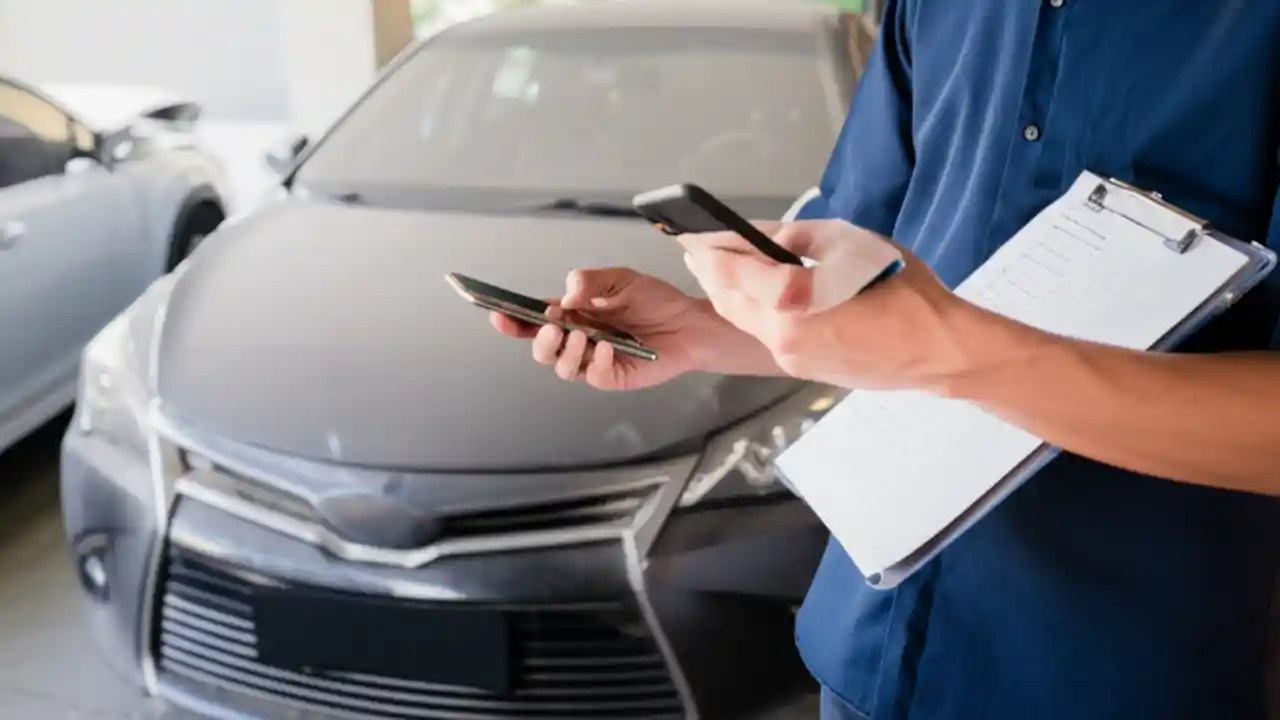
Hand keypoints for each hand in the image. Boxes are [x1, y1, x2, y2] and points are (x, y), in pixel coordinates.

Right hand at [490, 268, 778, 390]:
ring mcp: (594, 361)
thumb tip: (564, 294)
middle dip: (539, 341)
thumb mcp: (621, 280)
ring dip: (566, 353)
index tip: (498, 314)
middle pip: (541, 351)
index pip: (533, 322)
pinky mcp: (613, 377)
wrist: (690, 323)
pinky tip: (608, 348)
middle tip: (554, 327)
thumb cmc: (654, 300)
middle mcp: (578, 341)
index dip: (511, 321)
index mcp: (572, 316)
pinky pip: (593, 376)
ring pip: (562, 368)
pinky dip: (597, 362)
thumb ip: (590, 282)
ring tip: (584, 336)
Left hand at [678, 219, 982, 391]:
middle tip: (696, 250)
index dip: (706, 250)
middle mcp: (783, 336)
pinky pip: (766, 334)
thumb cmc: (905, 291)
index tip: (688, 233)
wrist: (939, 351)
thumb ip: (799, 238)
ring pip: (744, 321)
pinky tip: (758, 294)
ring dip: (728, 293)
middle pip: (728, 301)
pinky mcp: (803, 369)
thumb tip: (764, 238)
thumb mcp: (851, 245)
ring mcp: (791, 358)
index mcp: (793, 301)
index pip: (731, 271)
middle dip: (709, 273)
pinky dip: (754, 311)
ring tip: (720, 268)